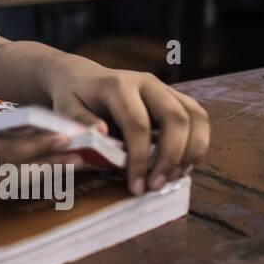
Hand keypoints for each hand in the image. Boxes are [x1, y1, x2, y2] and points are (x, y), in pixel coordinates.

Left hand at [44, 56, 210, 195]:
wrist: (83, 77)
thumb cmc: (74, 97)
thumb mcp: (66, 108)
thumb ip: (81, 121)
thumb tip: (102, 133)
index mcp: (118, 86)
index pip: (137, 124)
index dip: (140, 158)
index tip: (136, 185)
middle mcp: (147, 83)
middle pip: (175, 118)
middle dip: (172, 157)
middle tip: (157, 185)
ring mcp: (165, 88)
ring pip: (195, 116)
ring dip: (191, 151)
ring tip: (173, 178)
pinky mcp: (175, 97)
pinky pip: (198, 119)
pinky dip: (197, 144)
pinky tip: (181, 166)